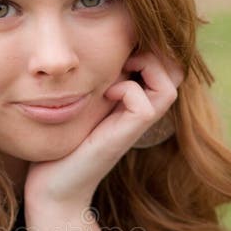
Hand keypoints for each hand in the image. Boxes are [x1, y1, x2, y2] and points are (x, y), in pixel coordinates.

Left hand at [24, 53, 182, 213]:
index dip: (152, 44)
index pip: (166, 61)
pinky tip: (105, 94)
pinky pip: (146, 103)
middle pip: (177, 69)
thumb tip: (96, 44)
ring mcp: (136, 125)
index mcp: (133, 98)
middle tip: (125, 53)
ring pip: (170, 84)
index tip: (122, 43)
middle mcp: (141, 110)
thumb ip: (95, 78)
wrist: (52, 187)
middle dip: (156, 50)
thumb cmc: (61, 143)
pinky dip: (128, 89)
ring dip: (146, 67)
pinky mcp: (126, 136)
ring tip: (119, 70)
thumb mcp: (81, 100)